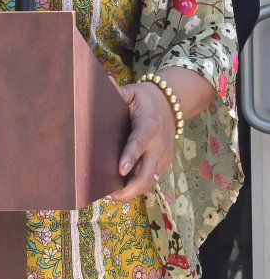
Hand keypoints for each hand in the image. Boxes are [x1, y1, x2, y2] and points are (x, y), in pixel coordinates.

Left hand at [109, 81, 175, 202]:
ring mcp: (163, 156)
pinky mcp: (163, 163)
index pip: (139, 144)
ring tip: (112, 196)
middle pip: (147, 173)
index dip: (130, 157)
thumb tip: (106, 83)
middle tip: (109, 195)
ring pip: (150, 181)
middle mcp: (158, 145)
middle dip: (130, 188)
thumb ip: (118, 91)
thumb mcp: (132, 92)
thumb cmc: (145, 99)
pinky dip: (139, 188)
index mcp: (148, 126)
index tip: (120, 170)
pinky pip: (152, 180)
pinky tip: (123, 191)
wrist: (171, 105)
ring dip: (133, 191)